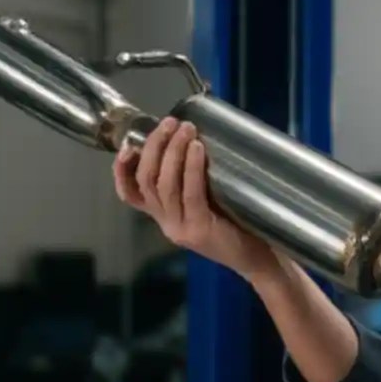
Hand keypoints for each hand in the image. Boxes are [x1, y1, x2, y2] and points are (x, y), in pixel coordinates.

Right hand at [113, 116, 280, 278]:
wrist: (258, 259)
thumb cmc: (238, 224)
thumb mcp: (208, 201)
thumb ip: (195, 181)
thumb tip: (194, 138)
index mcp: (164, 216)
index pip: (130, 194)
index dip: (122, 169)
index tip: (130, 143)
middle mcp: (166, 223)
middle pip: (146, 180)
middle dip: (154, 147)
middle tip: (170, 123)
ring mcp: (180, 228)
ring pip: (164, 185)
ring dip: (173, 152)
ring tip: (186, 129)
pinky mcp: (199, 230)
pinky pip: (190, 193)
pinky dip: (192, 168)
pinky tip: (197, 149)